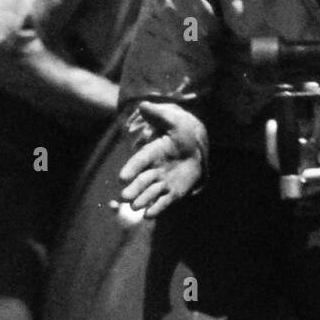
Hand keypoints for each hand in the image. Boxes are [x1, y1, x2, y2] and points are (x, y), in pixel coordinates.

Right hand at [118, 101, 207, 216]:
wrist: (197, 148)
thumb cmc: (183, 134)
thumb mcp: (174, 122)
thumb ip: (158, 115)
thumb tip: (144, 104)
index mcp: (152, 152)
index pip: (139, 161)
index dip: (131, 169)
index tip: (122, 177)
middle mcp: (154, 169)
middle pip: (141, 180)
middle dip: (133, 189)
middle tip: (124, 197)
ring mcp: (163, 181)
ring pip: (150, 192)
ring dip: (142, 199)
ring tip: (134, 206)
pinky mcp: (173, 192)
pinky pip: (164, 201)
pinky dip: (157, 208)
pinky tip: (149, 215)